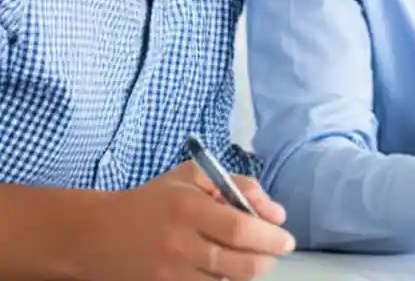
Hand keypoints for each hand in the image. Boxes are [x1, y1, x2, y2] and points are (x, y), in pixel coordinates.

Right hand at [76, 162, 294, 280]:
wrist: (95, 235)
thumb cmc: (153, 201)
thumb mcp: (193, 178)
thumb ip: (239, 186)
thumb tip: (276, 214)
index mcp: (188, 209)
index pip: (241, 229)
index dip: (270, 237)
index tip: (286, 240)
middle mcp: (180, 244)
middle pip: (240, 264)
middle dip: (266, 259)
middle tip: (273, 251)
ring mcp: (170, 274)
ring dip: (246, 272)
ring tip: (247, 257)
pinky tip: (223, 269)